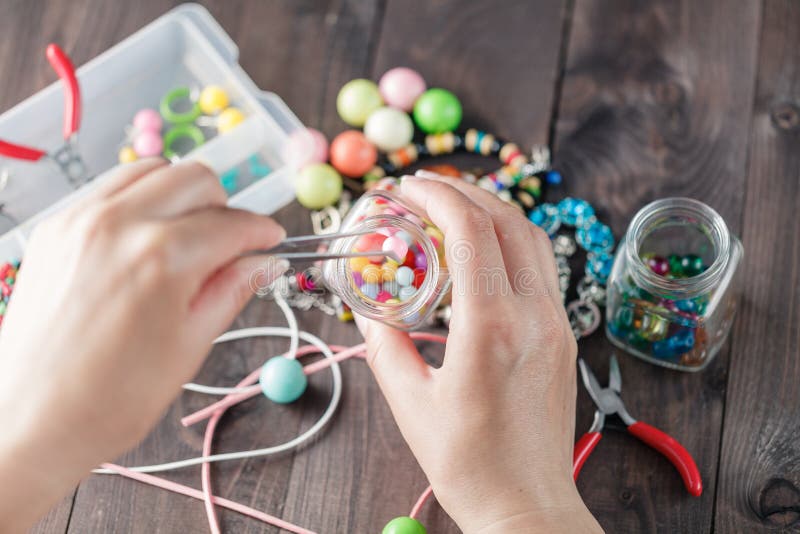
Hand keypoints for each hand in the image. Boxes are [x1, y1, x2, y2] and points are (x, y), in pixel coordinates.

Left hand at [0, 159, 286, 531]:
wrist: (30, 419)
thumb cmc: (110, 398)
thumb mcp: (190, 345)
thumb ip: (232, 289)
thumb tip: (266, 261)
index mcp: (162, 258)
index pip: (232, 224)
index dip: (261, 233)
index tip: (270, 243)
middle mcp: (120, 224)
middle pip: (196, 178)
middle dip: (224, 206)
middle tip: (229, 244)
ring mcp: (81, 219)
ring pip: (152, 171)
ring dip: (181, 195)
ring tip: (186, 238)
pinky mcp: (55, 227)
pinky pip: (111, 189)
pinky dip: (140, 202)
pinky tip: (146, 241)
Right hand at [356, 174, 601, 532]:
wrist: (527, 505)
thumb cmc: (467, 463)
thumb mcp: (409, 401)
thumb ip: (384, 342)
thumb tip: (371, 304)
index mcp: (492, 327)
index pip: (471, 231)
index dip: (436, 195)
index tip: (406, 186)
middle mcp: (534, 314)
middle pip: (507, 220)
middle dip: (463, 192)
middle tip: (423, 188)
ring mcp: (557, 322)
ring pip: (532, 237)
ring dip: (490, 211)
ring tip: (449, 208)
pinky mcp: (564, 334)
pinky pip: (540, 266)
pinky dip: (509, 241)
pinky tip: (479, 252)